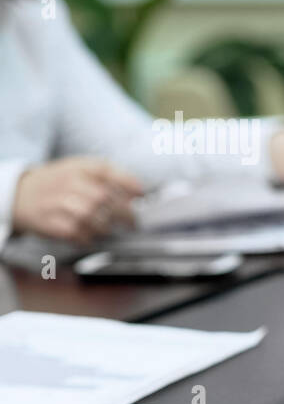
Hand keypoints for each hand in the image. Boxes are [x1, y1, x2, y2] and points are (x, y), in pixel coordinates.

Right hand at [11, 158, 141, 243]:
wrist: (21, 194)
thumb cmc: (62, 182)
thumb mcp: (82, 168)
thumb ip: (111, 175)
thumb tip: (141, 192)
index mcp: (81, 167)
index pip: (109, 172)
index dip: (129, 184)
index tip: (142, 195)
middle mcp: (70, 182)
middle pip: (104, 198)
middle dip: (125, 213)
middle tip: (133, 222)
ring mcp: (59, 202)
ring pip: (93, 217)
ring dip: (106, 226)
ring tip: (108, 227)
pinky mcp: (52, 222)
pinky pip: (78, 233)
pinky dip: (88, 237)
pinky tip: (90, 234)